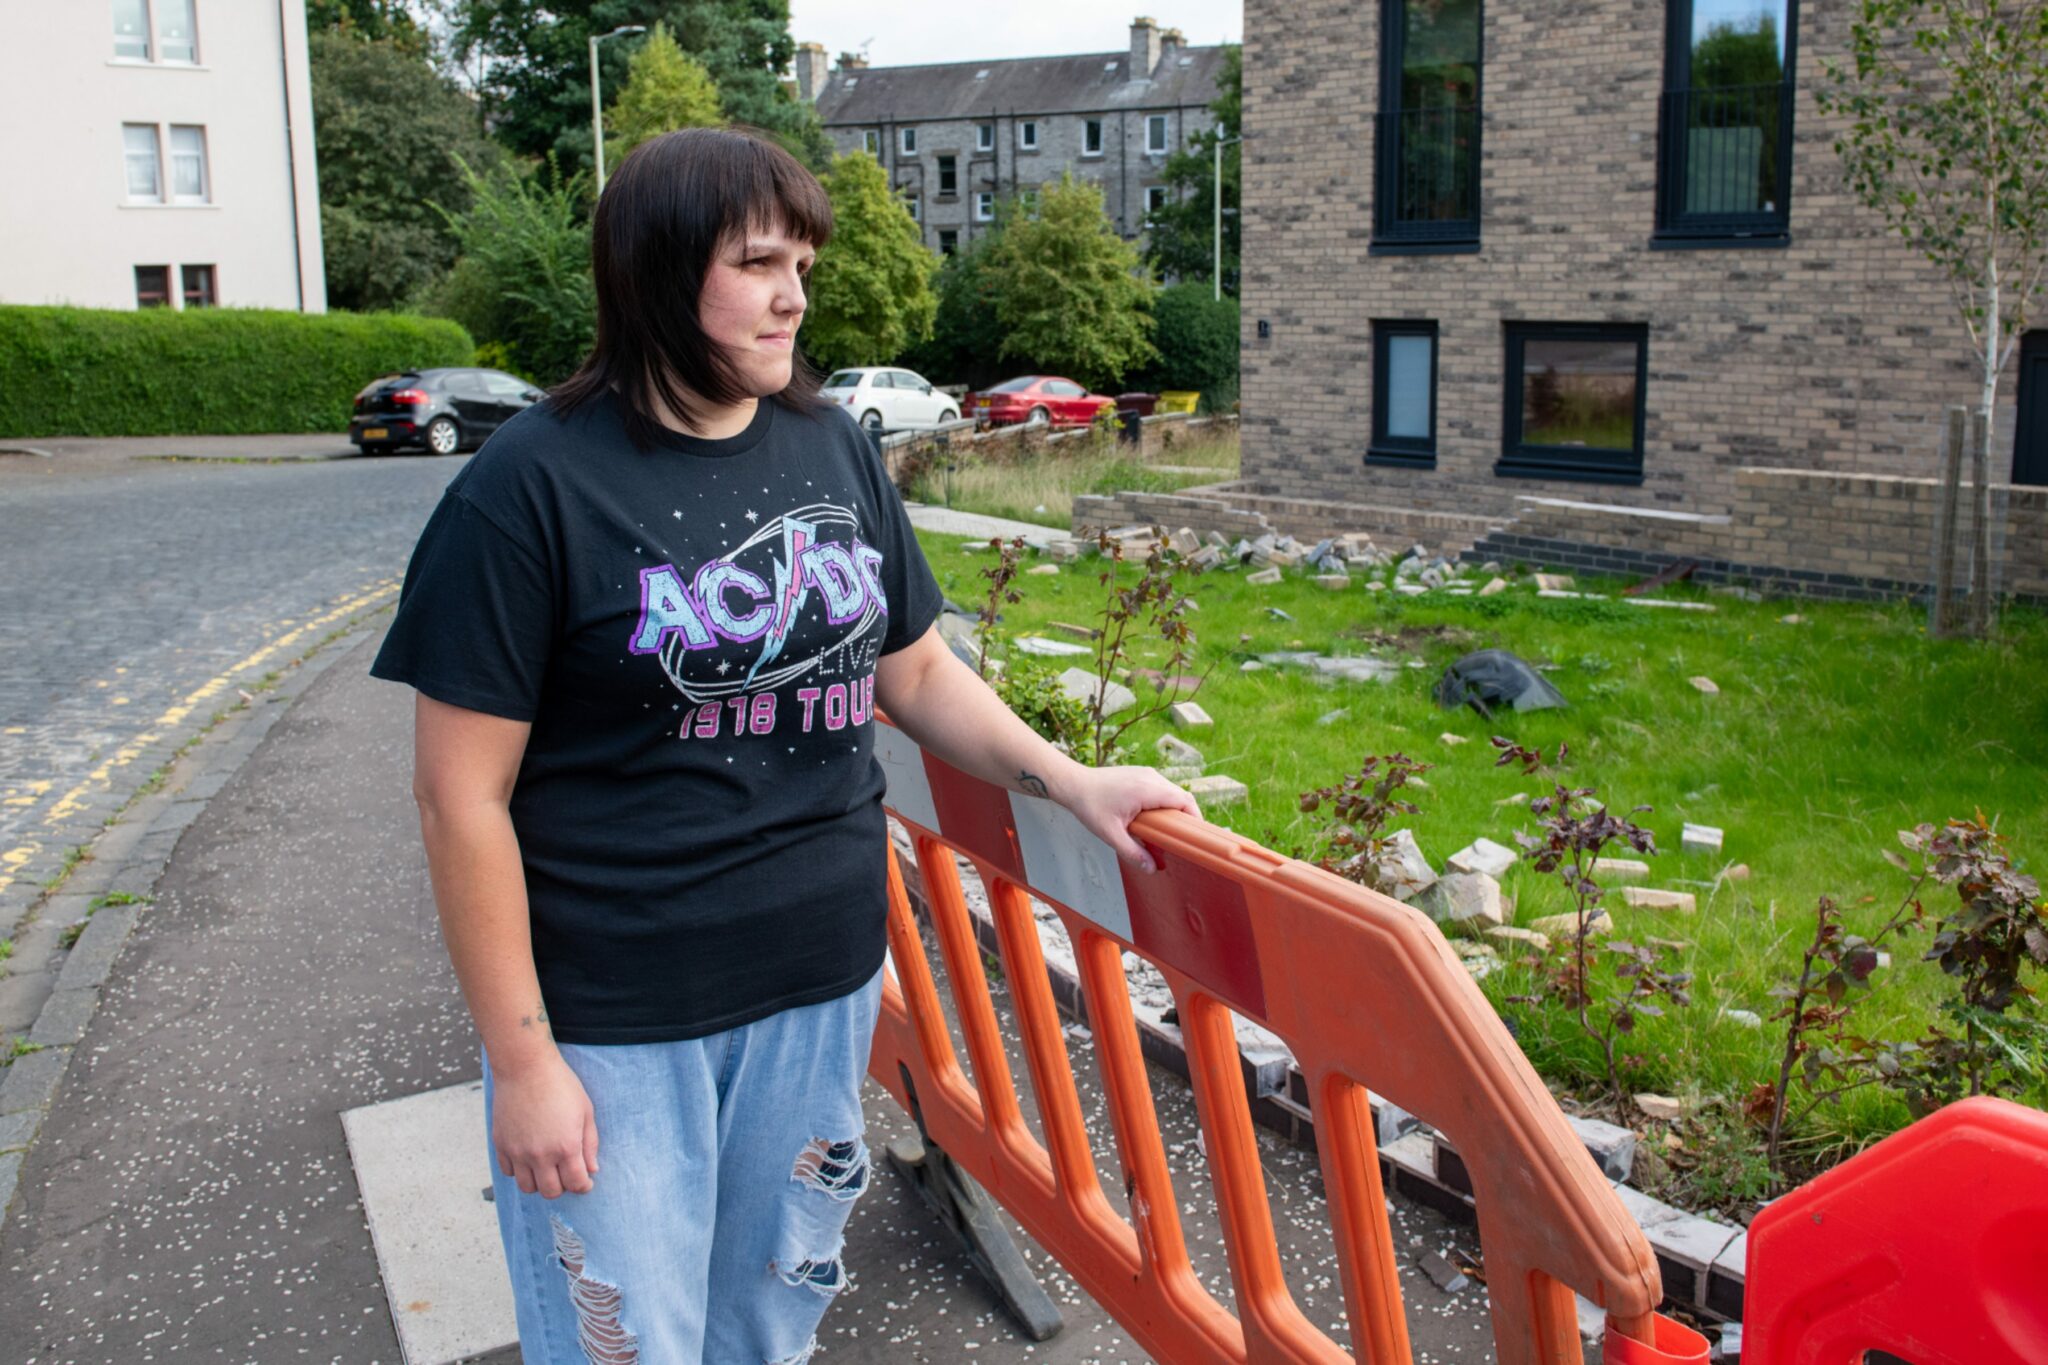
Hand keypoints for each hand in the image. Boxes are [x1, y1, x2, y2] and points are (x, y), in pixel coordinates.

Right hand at [492, 1051, 599, 1198]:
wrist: (526, 1067)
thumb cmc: (561, 1085)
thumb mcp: (585, 1111)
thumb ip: (590, 1144)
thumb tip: (592, 1170)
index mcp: (566, 1147)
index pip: (576, 1184)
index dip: (584, 1186)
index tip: (585, 1181)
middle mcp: (541, 1155)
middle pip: (551, 1192)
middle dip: (563, 1187)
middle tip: (566, 1174)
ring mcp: (518, 1152)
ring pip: (527, 1188)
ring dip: (539, 1183)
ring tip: (547, 1168)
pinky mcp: (501, 1145)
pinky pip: (509, 1172)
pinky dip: (519, 1171)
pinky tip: (528, 1157)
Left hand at [1060, 765, 1201, 872]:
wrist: (1073, 783)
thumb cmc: (1090, 806)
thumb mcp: (1110, 833)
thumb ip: (1132, 852)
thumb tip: (1152, 869)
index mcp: (1147, 789)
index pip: (1184, 801)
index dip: (1195, 819)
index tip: (1196, 837)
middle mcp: (1151, 777)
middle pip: (1181, 797)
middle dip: (1186, 818)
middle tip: (1183, 840)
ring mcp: (1146, 774)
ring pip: (1172, 792)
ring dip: (1174, 811)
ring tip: (1169, 833)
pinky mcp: (1141, 774)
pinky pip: (1162, 789)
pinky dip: (1165, 803)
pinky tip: (1156, 820)